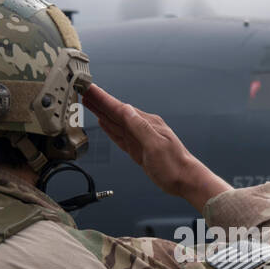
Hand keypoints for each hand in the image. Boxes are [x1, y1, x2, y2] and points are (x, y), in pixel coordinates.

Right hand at [83, 84, 230, 210]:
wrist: (186, 180)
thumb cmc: (175, 165)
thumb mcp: (155, 145)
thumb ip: (140, 127)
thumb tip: (127, 110)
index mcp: (147, 123)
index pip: (120, 108)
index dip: (103, 99)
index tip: (90, 88)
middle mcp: (143, 128)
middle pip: (115, 112)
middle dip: (99, 102)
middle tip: (84, 91)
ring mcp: (140, 138)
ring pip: (116, 122)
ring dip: (102, 113)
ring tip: (89, 103)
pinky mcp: (138, 149)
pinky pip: (120, 135)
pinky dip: (110, 129)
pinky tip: (104, 123)